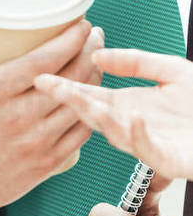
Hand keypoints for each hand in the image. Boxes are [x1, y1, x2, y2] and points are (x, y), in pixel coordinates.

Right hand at [0, 20, 104, 215]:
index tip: (82, 24)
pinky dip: (89, 111)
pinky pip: (81, 132)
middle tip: (94, 36)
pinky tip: (90, 97)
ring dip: (95, 78)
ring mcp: (35, 144)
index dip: (71, 38)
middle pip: (71, 78)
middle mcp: (16, 118)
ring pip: (81, 104)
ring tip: (96, 61)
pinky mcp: (46, 165)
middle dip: (91, 50)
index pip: (44, 59)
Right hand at [35, 48, 192, 179]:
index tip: (43, 76)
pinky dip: (139, 136)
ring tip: (84, 102)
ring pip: (116, 135)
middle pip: (95, 115)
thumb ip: (135, 61)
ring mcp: (150, 144)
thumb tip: (98, 55)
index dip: (68, 87)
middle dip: (72, 102)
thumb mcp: (172, 70)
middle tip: (50, 88)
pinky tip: (132, 119)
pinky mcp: (169, 160)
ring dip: (100, 119)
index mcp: (132, 105)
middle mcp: (135, 126)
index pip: (92, 96)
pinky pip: (149, 150)